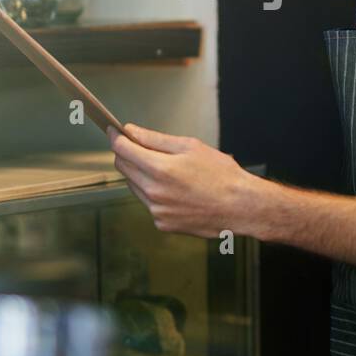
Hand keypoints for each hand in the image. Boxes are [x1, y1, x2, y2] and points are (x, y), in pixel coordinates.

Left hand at [108, 122, 255, 237]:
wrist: (240, 206)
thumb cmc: (221, 175)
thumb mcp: (190, 146)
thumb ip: (155, 139)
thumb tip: (132, 131)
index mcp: (160, 169)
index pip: (122, 150)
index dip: (116, 137)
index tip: (114, 131)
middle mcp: (154, 192)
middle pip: (123, 167)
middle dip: (127, 154)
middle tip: (140, 147)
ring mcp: (156, 210)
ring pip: (134, 186)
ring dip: (140, 174)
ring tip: (168, 171)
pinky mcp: (162, 223)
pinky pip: (148, 203)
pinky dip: (154, 193)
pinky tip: (175, 190)